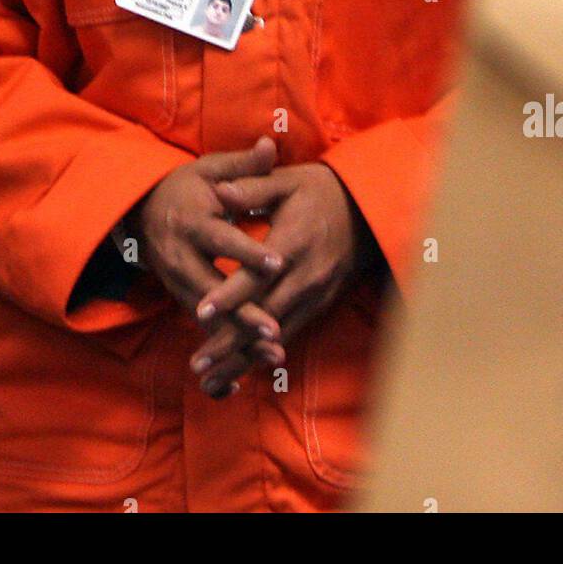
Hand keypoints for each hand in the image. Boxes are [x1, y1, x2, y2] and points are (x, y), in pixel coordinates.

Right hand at [131, 137, 286, 349]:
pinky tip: (245, 370)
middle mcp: (181, 255)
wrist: (140, 209)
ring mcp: (176, 280)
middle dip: (244, 313)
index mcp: (193, 221)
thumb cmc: (187, 187)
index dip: (248, 253)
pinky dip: (222, 345)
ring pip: (208, 315)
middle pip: (213, 289)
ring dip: (239, 337)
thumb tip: (271, 143)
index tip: (278, 264)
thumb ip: (244, 164)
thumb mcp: (211, 169)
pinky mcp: (178, 296)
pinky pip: (202, 325)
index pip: (223, 239)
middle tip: (276, 330)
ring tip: (274, 355)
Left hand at [188, 162, 379, 395]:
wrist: (365, 210)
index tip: (201, 312)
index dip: (230, 294)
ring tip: (212, 381)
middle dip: (229, 343)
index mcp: (294, 241)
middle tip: (197, 366)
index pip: (257, 274)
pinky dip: (264, 354)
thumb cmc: (320, 191)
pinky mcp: (319, 304)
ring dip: (243, 358)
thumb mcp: (287, 181)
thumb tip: (220, 191)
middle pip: (263, 315)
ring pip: (275, 333)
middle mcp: (306, 274)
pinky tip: (242, 370)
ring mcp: (315, 293)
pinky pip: (290, 333)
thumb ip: (252, 188)